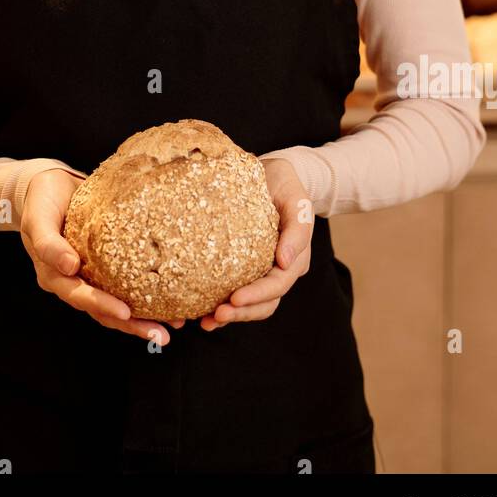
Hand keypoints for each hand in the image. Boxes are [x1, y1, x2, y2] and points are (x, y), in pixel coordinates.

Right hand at [20, 167, 184, 345]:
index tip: (125, 313)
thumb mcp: (38, 219)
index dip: (102, 306)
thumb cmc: (40, 201)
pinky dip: (142, 292)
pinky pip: (123, 282)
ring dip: (141, 318)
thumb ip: (48, 243)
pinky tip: (165, 297)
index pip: (80, 297)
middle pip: (102, 310)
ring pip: (115, 302)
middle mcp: (73, 281)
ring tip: (170, 328)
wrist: (47, 184)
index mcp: (55, 277)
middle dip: (130, 325)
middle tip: (159, 336)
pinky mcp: (103, 263)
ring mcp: (89, 274)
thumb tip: (70, 267)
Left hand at [199, 156, 313, 331]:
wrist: (272, 176)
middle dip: (241, 313)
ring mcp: (261, 271)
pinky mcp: (244, 267)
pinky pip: (234, 290)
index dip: (257, 295)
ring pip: (250, 304)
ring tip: (206, 321)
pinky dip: (219, 303)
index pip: (277, 284)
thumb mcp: (296, 200)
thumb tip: (286, 263)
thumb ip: (297, 229)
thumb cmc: (286, 185)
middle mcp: (279, 270)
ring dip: (231, 316)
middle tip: (216, 315)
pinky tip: (200, 309)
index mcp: (294, 258)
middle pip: (264, 303)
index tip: (234, 298)